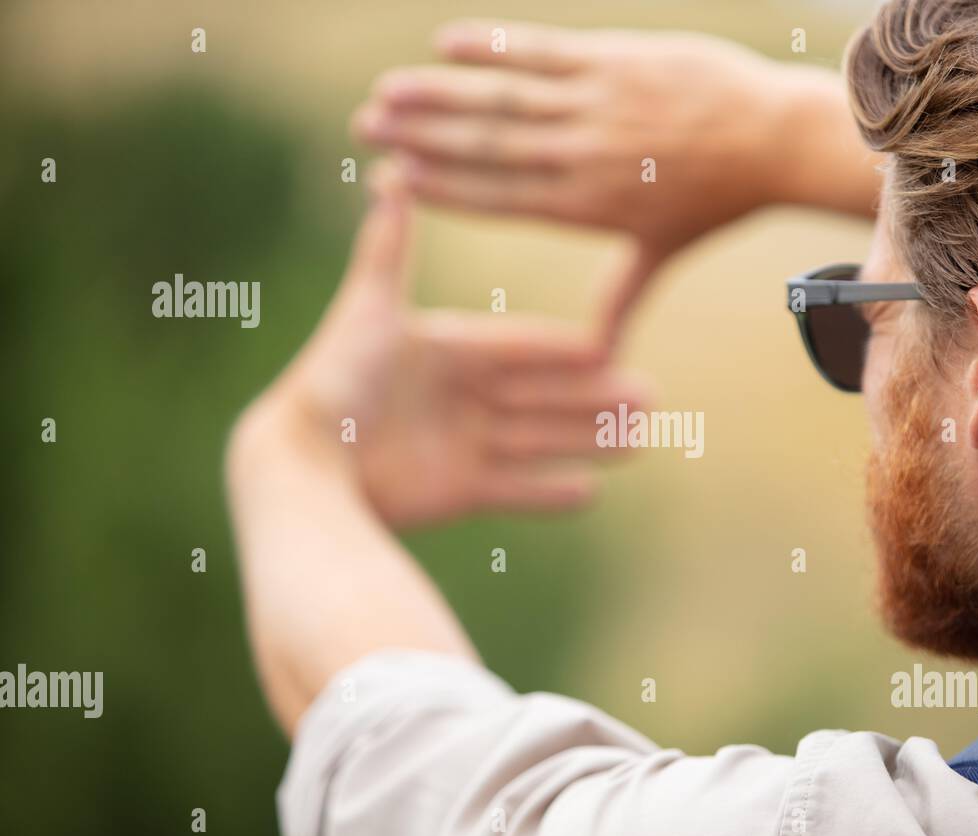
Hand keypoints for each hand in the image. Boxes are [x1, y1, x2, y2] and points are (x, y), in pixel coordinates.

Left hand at [245, 165, 648, 529]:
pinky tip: (592, 491)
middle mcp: (458, 396)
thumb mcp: (368, 311)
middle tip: (652, 398)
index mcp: (445, 350)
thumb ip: (390, 249)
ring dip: (589, 440)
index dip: (566, 351)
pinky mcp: (455, 493)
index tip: (611, 347)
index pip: (520, 348)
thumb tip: (390, 174)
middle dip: (596, 398)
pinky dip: (549, 493)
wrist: (299, 466)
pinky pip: (515, 492)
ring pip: (540, 441)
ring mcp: (459, 446)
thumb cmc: (330, 382)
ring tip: (641, 439)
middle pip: (542, 396)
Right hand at [352, 21, 820, 342]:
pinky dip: (495, 47)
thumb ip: (619, 297)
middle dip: (421, 138)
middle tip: (365, 128)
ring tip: (388, 90)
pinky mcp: (616, 60)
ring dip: (440, 94)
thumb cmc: (715, 200)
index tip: (391, 178)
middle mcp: (583, 157)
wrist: (773, 139)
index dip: (440, 187)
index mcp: (585, 207)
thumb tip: (601, 361)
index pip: (498, 198)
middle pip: (487, 149)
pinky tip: (448, 42)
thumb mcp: (660, 252)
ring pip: (504, 101)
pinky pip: (544, 51)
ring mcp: (598, 105)